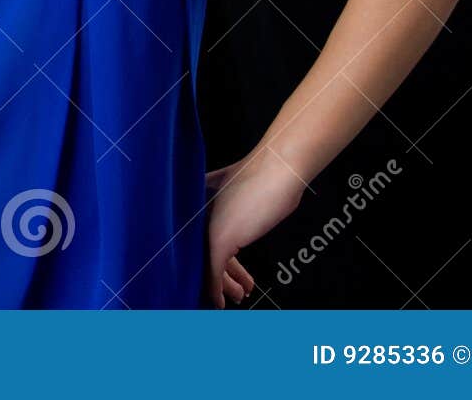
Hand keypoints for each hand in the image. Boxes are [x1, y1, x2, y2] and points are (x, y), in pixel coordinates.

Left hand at [202, 150, 306, 308]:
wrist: (276, 170)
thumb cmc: (263, 178)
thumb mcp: (236, 194)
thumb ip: (226, 206)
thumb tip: (231, 222)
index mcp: (196, 204)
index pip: (197, 241)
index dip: (211, 259)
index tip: (224, 275)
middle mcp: (195, 217)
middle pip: (201, 255)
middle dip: (220, 277)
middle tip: (234, 291)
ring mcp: (206, 228)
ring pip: (207, 266)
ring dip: (224, 285)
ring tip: (239, 295)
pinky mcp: (219, 240)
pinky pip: (213, 272)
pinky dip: (216, 290)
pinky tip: (221, 302)